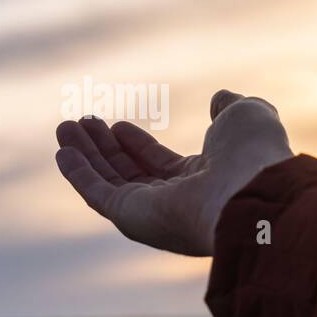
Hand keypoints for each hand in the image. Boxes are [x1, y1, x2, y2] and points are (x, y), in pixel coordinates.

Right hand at [54, 89, 293, 255]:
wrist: (253, 191)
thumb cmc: (253, 154)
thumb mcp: (244, 116)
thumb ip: (229, 106)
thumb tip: (220, 98)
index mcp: (202, 181)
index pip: (160, 164)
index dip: (137, 144)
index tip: (117, 125)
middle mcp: (175, 202)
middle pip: (129, 173)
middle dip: (103, 148)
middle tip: (81, 123)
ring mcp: (153, 212)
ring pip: (109, 181)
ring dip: (85, 155)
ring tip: (64, 128)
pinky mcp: (133, 218)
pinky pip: (99, 195)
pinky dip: (79, 175)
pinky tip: (63, 152)